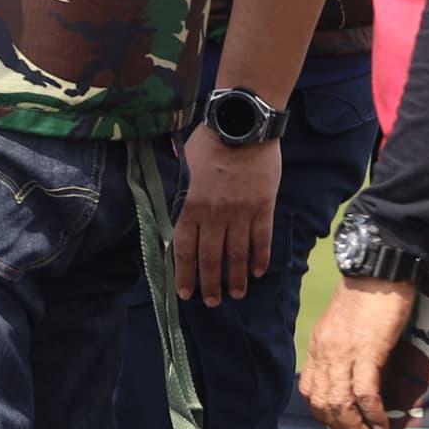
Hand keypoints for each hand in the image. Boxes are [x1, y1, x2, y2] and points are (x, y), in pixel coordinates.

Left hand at [174, 129, 280, 304]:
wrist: (243, 126)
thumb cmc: (207, 143)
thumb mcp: (180, 166)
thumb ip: (175, 194)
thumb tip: (165, 215)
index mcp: (190, 204)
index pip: (184, 248)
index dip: (184, 274)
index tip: (185, 293)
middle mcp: (215, 214)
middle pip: (211, 257)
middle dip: (210, 284)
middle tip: (212, 303)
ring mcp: (241, 213)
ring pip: (238, 254)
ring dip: (237, 278)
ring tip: (236, 294)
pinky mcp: (264, 208)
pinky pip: (262, 239)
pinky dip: (260, 258)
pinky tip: (258, 273)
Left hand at [301, 276, 416, 428]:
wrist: (379, 270)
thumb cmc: (367, 298)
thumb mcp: (345, 329)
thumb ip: (344, 354)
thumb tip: (355, 382)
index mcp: (318, 347)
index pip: (310, 391)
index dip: (324, 416)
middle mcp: (324, 352)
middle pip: (323, 402)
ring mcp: (343, 352)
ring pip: (341, 402)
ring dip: (356, 428)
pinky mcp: (368, 350)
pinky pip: (364, 391)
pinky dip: (372, 413)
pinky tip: (381, 425)